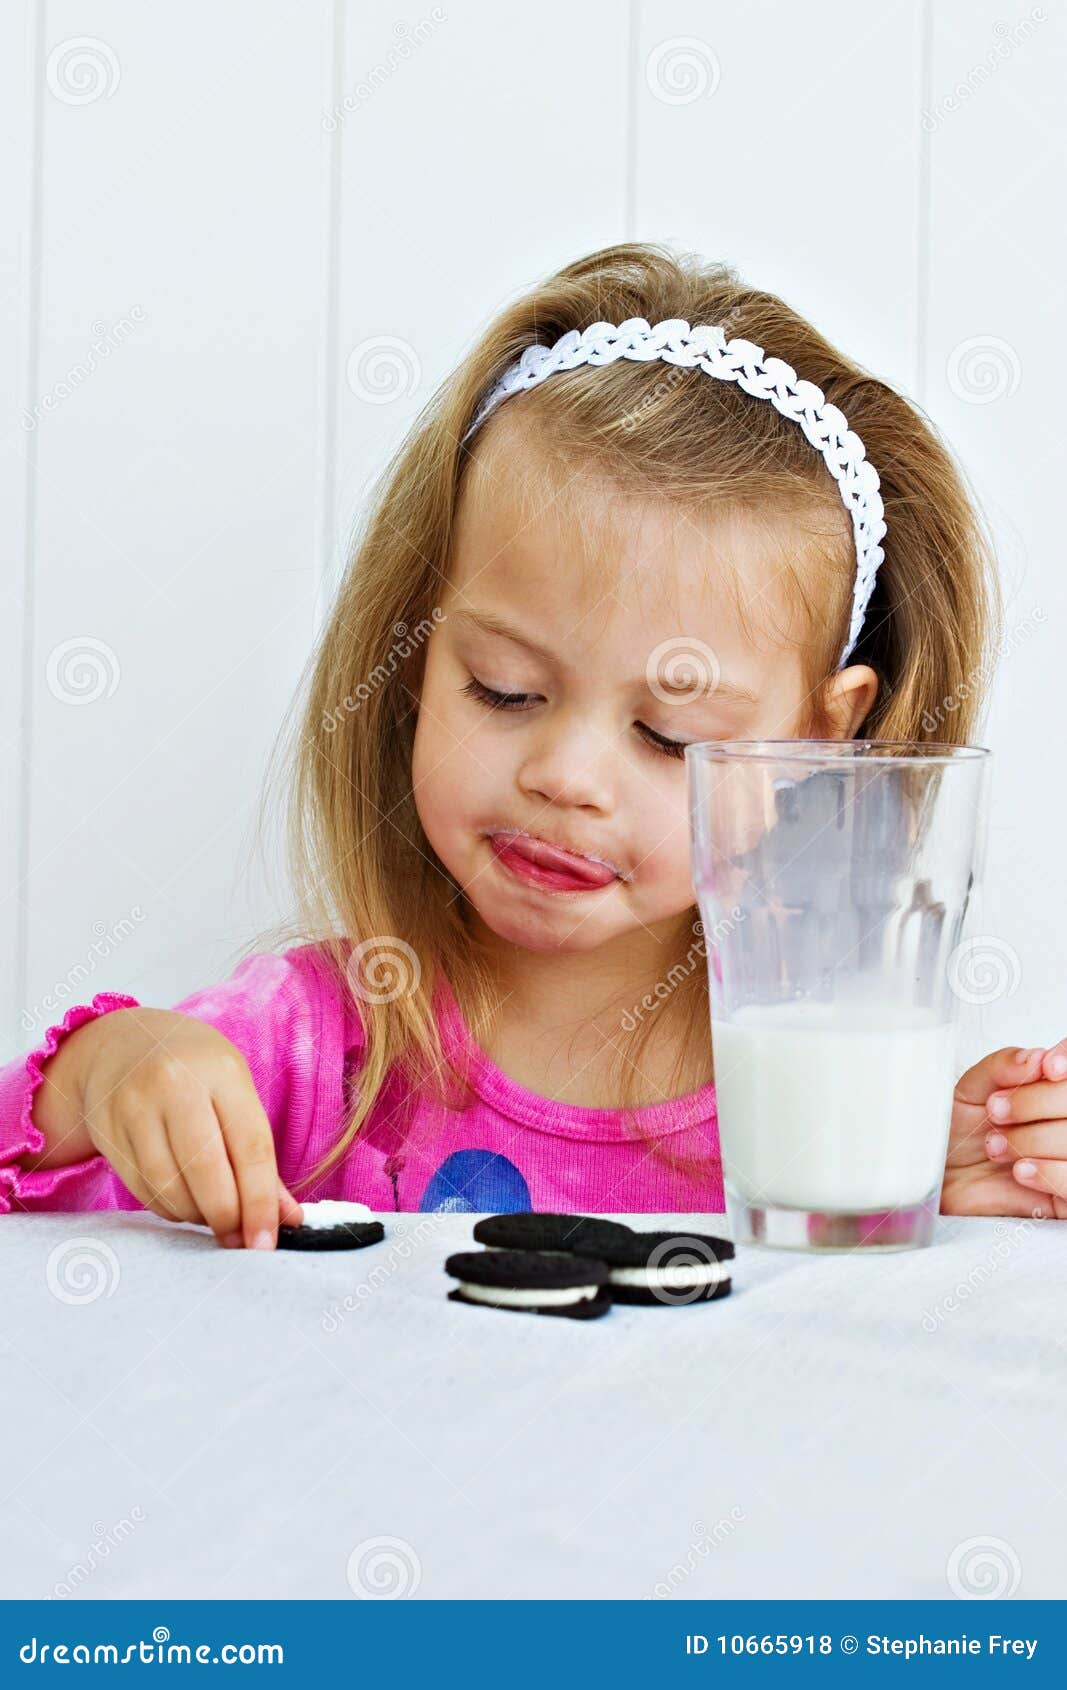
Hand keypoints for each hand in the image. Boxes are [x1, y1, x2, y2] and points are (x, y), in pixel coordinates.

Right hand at [31, 1006, 302, 1247]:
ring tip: (211, 1215)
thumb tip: (287, 1218)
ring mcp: (134, 1107)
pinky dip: (169, 1208)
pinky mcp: (107, 1131)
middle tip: (239, 1239)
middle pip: (206, 1171)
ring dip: (196, 1216)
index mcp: (221, 1071)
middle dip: (227, 1217)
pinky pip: (143, 1189)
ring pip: (169, 1187)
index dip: (261, 1202)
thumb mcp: (236, 1093)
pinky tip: (183, 1202)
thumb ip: (259, 1156)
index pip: (250, 1147)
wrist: (122, 1043)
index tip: (266, 1242)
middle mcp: (174, 1084)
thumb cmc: (195, 1071)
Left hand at [941, 1040, 1066, 1218]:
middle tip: (996, 1111)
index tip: (1049, 1068)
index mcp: (1049, 1084)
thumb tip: (1035, 1058)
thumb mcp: (971, 1090)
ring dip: (1032, 1141)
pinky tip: (1021, 1171)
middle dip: (1035, 1103)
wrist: (946, 1178)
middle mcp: (1063, 1117)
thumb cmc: (961, 1131)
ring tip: (995, 1147)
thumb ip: (1001, 1066)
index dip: (1066, 1060)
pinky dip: (1048, 1173)